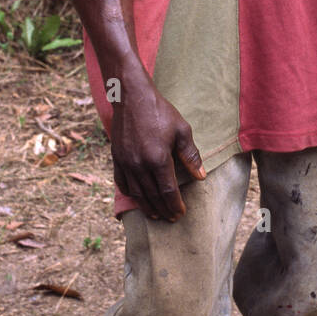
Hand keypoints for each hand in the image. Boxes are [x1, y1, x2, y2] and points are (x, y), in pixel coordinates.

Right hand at [109, 69, 205, 221]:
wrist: (131, 97)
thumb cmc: (160, 111)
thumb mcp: (181, 130)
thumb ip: (191, 155)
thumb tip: (200, 176)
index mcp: (158, 159)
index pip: (168, 191)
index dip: (175, 204)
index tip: (181, 213)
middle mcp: (139, 165)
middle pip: (152, 196)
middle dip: (163, 209)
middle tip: (171, 219)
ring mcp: (125, 162)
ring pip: (136, 193)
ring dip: (147, 206)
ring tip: (156, 214)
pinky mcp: (116, 158)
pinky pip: (121, 182)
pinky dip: (130, 193)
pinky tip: (137, 198)